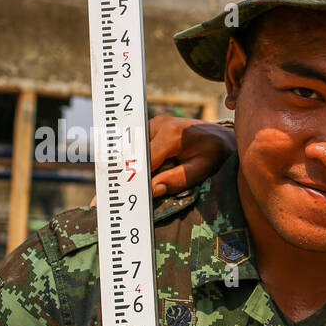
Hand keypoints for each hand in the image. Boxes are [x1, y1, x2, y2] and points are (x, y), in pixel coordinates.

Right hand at [89, 116, 235, 205]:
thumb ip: (179, 178)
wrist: (225, 136)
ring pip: (130, 150)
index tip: (118, 199)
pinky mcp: (151, 128)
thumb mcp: (204, 168)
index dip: (131, 180)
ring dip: (122, 170)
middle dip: (119, 176)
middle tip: (100, 201)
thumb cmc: (218, 153)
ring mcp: (153, 124)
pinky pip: (136, 148)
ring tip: (106, 194)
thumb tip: (152, 189)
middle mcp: (158, 124)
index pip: (143, 161)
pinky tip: (119, 181)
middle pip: (131, 154)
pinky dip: (129, 163)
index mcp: (171, 133)